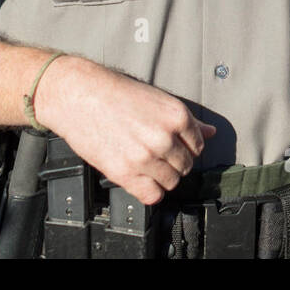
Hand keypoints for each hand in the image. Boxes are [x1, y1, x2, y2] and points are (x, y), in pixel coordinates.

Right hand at [33, 56, 215, 204]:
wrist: (79, 95)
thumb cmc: (115, 93)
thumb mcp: (158, 99)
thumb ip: (187, 120)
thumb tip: (210, 132)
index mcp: (177, 116)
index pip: (198, 146)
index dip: (187, 148)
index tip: (175, 148)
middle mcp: (165, 138)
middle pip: (186, 166)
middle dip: (175, 163)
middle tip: (157, 155)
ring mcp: (145, 157)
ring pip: (171, 182)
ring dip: (162, 178)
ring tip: (147, 165)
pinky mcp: (124, 172)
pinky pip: (152, 196)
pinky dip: (150, 192)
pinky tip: (141, 179)